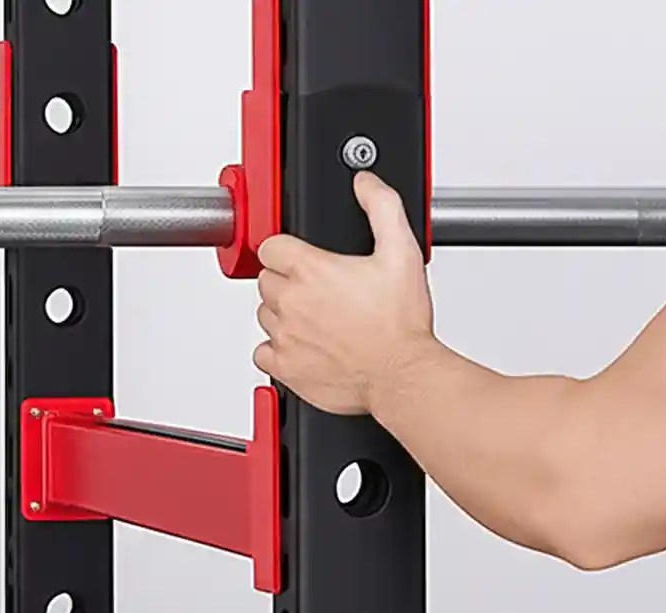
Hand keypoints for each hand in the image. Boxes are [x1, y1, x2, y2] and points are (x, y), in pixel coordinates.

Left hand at [252, 172, 435, 414]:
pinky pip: (263, 351)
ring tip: (318, 319)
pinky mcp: (283, 366)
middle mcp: (291, 302)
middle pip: (268, 279)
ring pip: (265, 314)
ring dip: (284, 314)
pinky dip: (278, 349)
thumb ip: (382, 207)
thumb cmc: (401, 324)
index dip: (288, 250)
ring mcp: (284, 336)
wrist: (402, 375)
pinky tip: (305, 345)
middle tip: (320, 292)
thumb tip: (366, 183)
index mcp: (311, 270)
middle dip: (288, 281)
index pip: (271, 246)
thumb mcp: (402, 252)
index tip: (304, 260)